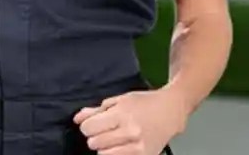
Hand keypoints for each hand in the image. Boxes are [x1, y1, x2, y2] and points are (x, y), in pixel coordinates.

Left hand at [73, 88, 187, 154]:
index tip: (92, 124)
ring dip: (104, 147)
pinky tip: (120, 146)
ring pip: (103, 154)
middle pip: (94, 143)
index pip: (88, 128)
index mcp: (122, 115)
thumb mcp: (119, 100)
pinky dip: (115, 153)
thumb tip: (77, 119)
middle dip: (94, 136)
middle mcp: (130, 132)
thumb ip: (96, 110)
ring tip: (113, 138)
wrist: (171, 111)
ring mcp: (138, 147)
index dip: (87, 126)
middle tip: (104, 131)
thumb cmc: (144, 103)